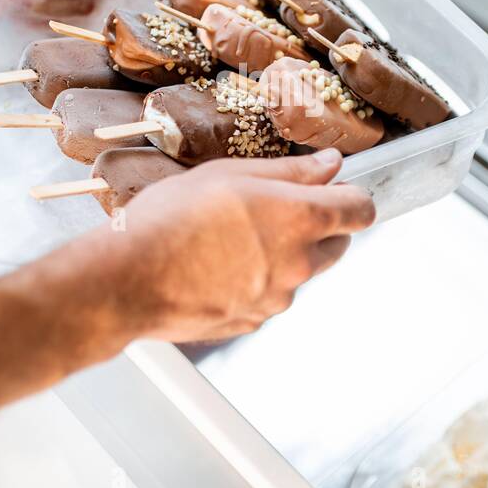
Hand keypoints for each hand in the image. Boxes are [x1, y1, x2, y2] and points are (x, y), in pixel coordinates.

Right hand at [31, 150, 375, 346]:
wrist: (127, 280)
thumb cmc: (171, 219)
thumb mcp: (230, 174)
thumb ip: (290, 171)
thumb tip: (330, 166)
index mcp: (300, 221)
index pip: (360, 210)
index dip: (351, 196)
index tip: (335, 189)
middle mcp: (298, 265)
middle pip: (336, 245)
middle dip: (318, 226)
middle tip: (273, 208)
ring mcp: (275, 300)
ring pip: (298, 273)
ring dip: (281, 255)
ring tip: (230, 237)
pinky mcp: (250, 322)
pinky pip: (266, 297)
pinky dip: (252, 281)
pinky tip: (214, 265)